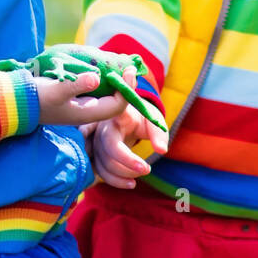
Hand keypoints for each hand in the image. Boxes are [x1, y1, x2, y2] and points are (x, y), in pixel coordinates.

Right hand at [35, 71, 128, 128]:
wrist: (16, 103)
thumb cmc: (35, 98)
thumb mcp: (55, 91)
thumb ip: (75, 84)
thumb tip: (96, 77)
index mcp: (87, 114)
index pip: (118, 105)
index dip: (127, 88)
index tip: (129, 70)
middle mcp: (87, 112)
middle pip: (116, 101)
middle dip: (125, 84)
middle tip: (129, 65)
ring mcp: (80, 106)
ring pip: (106, 95)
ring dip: (115, 81)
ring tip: (120, 63)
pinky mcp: (74, 98)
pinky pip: (96, 90)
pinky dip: (103, 79)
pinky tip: (102, 67)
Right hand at [88, 69, 168, 188]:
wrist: (127, 126)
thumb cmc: (141, 121)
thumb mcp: (153, 122)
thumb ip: (159, 133)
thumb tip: (162, 150)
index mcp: (120, 114)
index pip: (119, 104)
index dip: (123, 92)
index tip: (131, 74)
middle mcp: (104, 127)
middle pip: (109, 147)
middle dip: (128, 162)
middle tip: (147, 168)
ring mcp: (96, 143)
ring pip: (103, 163)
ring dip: (123, 175)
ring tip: (140, 177)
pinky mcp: (95, 156)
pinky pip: (100, 172)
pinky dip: (114, 181)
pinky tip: (130, 184)